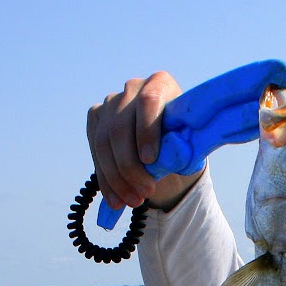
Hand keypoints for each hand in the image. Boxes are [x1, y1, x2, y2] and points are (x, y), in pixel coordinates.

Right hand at [85, 71, 199, 212]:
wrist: (165, 146)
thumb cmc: (183, 143)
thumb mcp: (190, 144)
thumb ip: (185, 147)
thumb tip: (177, 155)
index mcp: (161, 83)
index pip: (149, 101)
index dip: (147, 131)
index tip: (150, 161)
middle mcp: (132, 88)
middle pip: (121, 127)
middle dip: (130, 166)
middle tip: (145, 193)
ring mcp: (110, 102)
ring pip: (104, 142)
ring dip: (117, 178)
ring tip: (133, 201)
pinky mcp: (95, 118)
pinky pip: (95, 151)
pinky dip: (105, 180)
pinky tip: (115, 200)